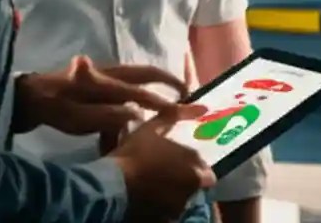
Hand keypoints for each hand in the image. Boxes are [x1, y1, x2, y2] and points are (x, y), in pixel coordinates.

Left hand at [13, 55, 190, 138]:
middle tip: (189, 94)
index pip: (142, 94)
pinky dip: (145, 82)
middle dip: (170, 81)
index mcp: (107, 83)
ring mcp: (105, 73)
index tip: (184, 110)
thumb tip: (136, 114)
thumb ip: (106, 115)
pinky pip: (130, 77)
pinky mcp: (100, 77)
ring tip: (176, 93)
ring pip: (139, 73)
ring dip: (159, 80)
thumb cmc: (55, 108)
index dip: (165, 103)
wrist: (31, 95)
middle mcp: (110, 73)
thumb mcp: (76, 117)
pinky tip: (146, 96)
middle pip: (147, 73)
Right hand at [109, 106, 215, 221]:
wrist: (114, 182)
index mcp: (194, 163)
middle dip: (188, 182)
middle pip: (198, 186)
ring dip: (177, 193)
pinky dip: (166, 206)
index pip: (206, 170)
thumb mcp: (152, 127)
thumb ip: (176, 115)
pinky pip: (173, 211)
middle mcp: (194, 185)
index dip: (192, 168)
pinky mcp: (169, 217)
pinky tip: (152, 198)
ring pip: (186, 199)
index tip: (177, 165)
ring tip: (158, 187)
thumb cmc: (134, 151)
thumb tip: (202, 107)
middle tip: (168, 176)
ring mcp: (182, 203)